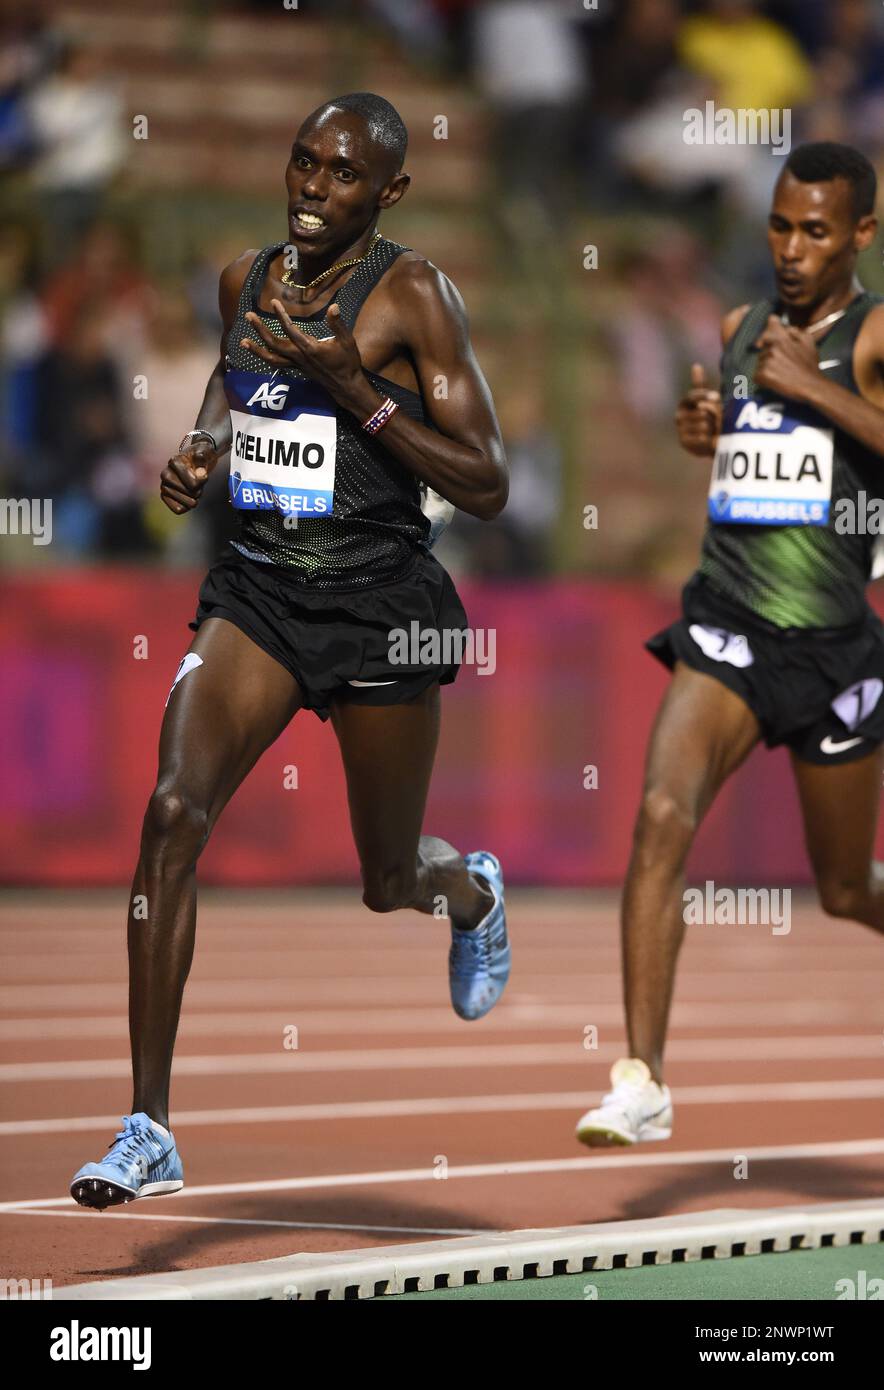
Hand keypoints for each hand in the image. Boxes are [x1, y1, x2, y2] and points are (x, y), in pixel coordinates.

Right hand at [160, 438, 218, 513]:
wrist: (194, 461)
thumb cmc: (200, 456)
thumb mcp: (205, 451)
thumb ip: (202, 458)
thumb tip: (201, 471)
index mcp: (174, 462)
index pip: (193, 483)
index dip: (202, 482)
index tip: (204, 474)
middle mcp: (165, 474)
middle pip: (189, 493)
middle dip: (198, 491)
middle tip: (198, 483)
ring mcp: (164, 486)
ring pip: (184, 503)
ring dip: (194, 499)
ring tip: (194, 490)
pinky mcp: (164, 496)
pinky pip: (178, 509)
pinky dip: (186, 507)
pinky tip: (188, 499)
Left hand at [241, 301, 364, 404]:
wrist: (346, 386)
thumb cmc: (348, 363)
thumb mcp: (347, 341)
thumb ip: (338, 325)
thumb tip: (334, 307)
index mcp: (310, 348)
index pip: (290, 330)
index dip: (281, 315)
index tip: (272, 302)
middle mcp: (299, 357)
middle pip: (274, 343)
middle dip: (260, 330)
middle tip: (248, 316)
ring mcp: (297, 365)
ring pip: (272, 358)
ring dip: (257, 350)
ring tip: (243, 342)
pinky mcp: (298, 369)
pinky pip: (278, 363)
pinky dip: (266, 358)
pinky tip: (259, 353)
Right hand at [675, 363, 721, 456]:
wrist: (709, 441)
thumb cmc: (709, 417)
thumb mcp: (706, 399)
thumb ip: (700, 385)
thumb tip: (695, 365)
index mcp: (683, 404)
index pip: (693, 395)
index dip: (706, 396)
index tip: (716, 397)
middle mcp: (679, 416)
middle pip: (702, 411)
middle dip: (713, 415)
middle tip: (713, 421)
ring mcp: (680, 430)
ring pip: (703, 424)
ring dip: (712, 428)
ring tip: (710, 430)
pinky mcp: (684, 442)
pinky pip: (701, 436)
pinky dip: (708, 438)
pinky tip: (707, 439)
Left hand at [754, 314, 819, 400]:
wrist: (812, 386)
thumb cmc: (810, 366)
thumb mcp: (808, 343)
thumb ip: (795, 331)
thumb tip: (785, 327)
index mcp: (783, 338)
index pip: (771, 323)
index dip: (771, 325)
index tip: (771, 324)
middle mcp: (773, 347)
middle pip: (763, 347)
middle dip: (770, 354)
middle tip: (782, 364)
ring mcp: (767, 360)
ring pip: (760, 362)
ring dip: (767, 368)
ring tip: (781, 374)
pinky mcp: (763, 374)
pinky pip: (757, 375)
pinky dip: (763, 380)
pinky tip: (774, 381)